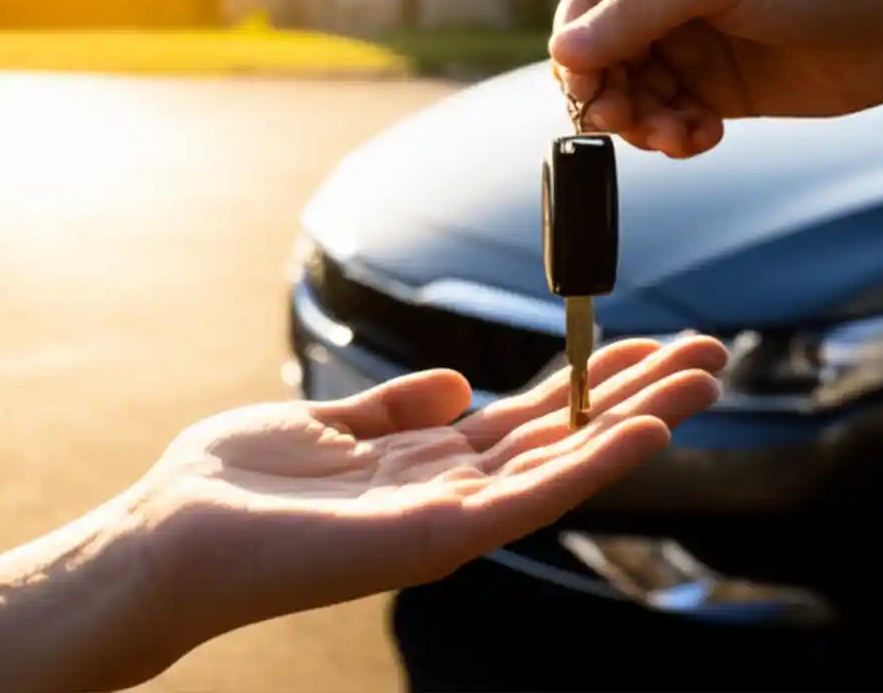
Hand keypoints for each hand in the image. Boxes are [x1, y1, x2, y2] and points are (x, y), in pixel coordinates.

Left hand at [122, 335, 725, 674]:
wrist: (169, 535)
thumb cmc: (234, 482)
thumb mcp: (329, 423)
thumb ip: (399, 408)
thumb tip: (461, 385)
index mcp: (427, 461)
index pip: (531, 417)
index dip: (591, 381)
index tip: (648, 345)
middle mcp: (451, 491)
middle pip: (566, 436)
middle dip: (638, 394)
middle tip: (712, 354)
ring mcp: (450, 518)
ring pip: (566, 462)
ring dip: (639, 420)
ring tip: (705, 378)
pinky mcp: (435, 537)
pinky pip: (530, 495)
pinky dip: (592, 463)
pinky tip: (644, 428)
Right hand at [550, 0, 882, 156]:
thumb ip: (641, 10)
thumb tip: (566, 49)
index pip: (587, 11)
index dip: (579, 54)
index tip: (589, 90)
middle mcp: (671, 8)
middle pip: (604, 62)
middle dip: (610, 97)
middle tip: (630, 121)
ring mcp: (696, 50)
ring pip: (636, 99)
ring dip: (644, 125)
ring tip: (678, 135)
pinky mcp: (723, 92)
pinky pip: (674, 122)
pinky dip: (676, 137)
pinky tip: (700, 136)